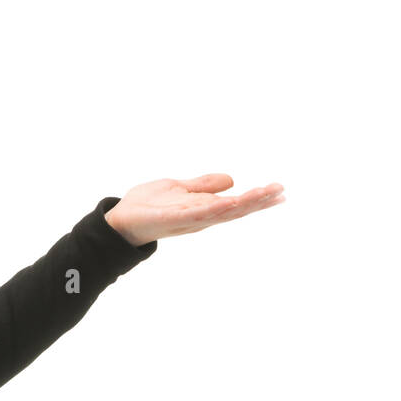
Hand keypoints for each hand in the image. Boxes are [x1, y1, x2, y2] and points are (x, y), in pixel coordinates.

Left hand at [104, 174, 284, 245]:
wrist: (120, 220)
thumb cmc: (147, 206)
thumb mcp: (180, 188)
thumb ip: (204, 186)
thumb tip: (232, 180)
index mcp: (204, 209)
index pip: (237, 204)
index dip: (258, 199)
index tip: (280, 192)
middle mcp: (200, 217)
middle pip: (235, 209)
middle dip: (258, 201)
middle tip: (281, 192)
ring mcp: (187, 219)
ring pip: (221, 212)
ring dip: (242, 204)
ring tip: (264, 194)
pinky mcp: (172, 218)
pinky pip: (196, 214)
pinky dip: (212, 209)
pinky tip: (227, 202)